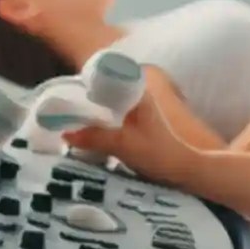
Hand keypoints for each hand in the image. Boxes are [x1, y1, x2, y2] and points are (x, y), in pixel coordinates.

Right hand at [64, 89, 199, 187]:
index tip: (70, 90)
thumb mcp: (122, 144)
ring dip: (95, 113)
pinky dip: (102, 124)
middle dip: (88, 99)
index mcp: (138, 93)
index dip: (90, 82)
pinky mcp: (138, 128)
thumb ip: (94, 138)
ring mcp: (140, 113)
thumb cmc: (157, 152)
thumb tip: (65, 133)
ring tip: (72, 119)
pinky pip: (115, 120)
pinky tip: (90, 133)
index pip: (110, 77)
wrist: (184, 171)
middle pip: (108, 92)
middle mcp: (139, 98)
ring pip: (111, 107)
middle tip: (65, 107)